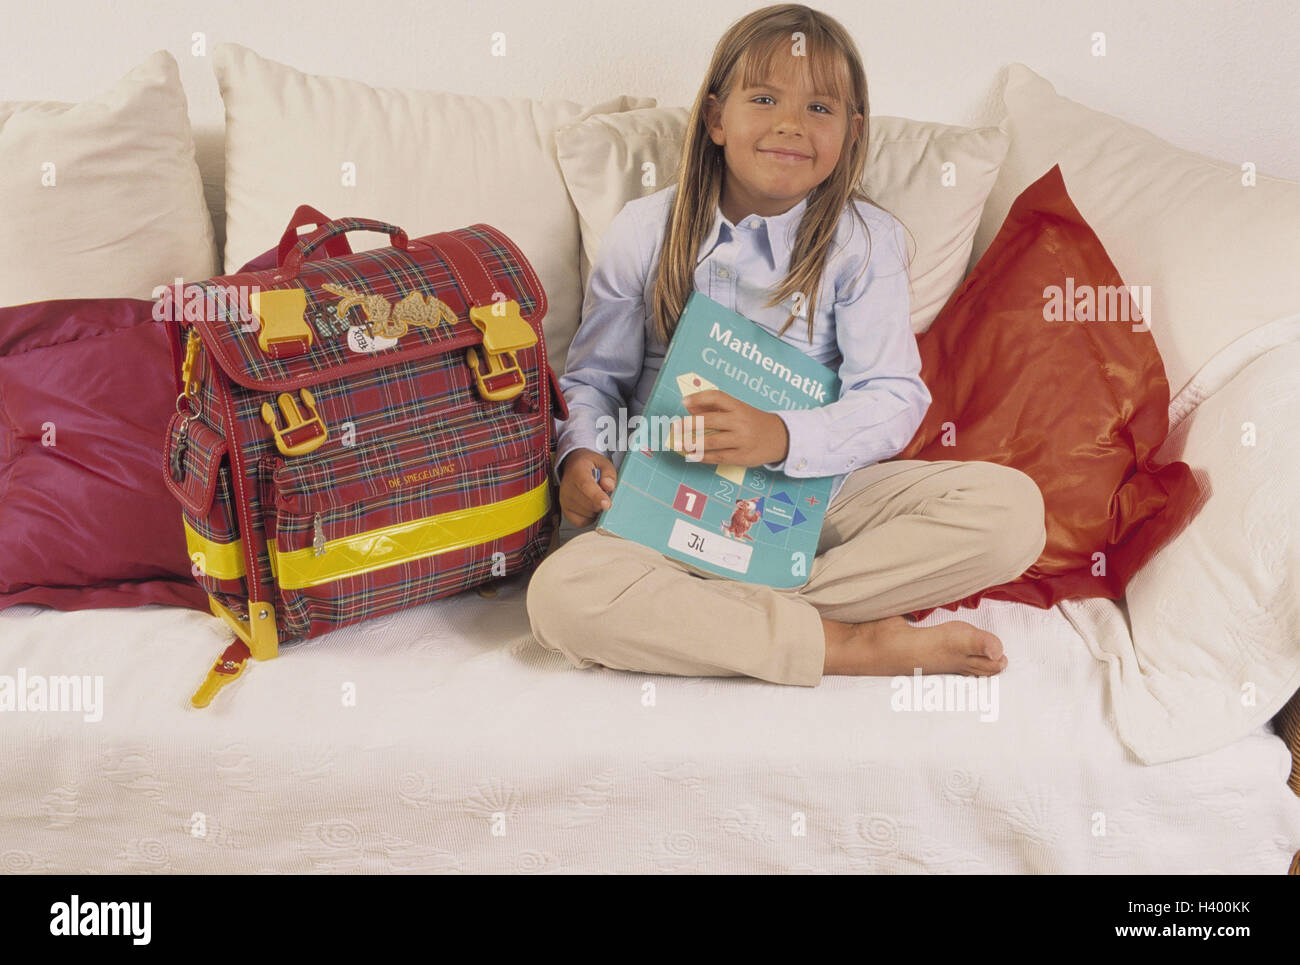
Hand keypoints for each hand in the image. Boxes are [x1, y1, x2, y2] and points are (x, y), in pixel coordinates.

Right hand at [558, 448, 617, 526]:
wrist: (572, 467)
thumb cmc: (588, 466)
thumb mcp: (602, 462)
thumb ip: (608, 473)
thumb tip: (609, 486)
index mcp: (577, 471)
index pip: (586, 486)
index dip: (597, 497)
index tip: (607, 504)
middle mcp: (567, 486)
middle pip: (590, 503)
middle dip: (602, 502)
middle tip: (603, 492)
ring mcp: (564, 500)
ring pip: (587, 514)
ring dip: (596, 509)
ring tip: (594, 497)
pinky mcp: (565, 510)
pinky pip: (581, 521)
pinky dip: (589, 517)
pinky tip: (590, 506)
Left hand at [666, 390, 788, 466]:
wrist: (780, 437)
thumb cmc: (752, 421)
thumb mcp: (738, 410)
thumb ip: (714, 408)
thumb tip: (689, 408)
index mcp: (738, 406)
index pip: (717, 397)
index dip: (699, 397)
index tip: (684, 401)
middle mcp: (740, 422)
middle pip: (711, 420)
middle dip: (690, 424)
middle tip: (675, 426)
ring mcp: (742, 440)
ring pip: (713, 442)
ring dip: (693, 443)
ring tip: (679, 443)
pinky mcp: (742, 456)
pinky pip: (718, 457)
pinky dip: (703, 457)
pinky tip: (691, 455)